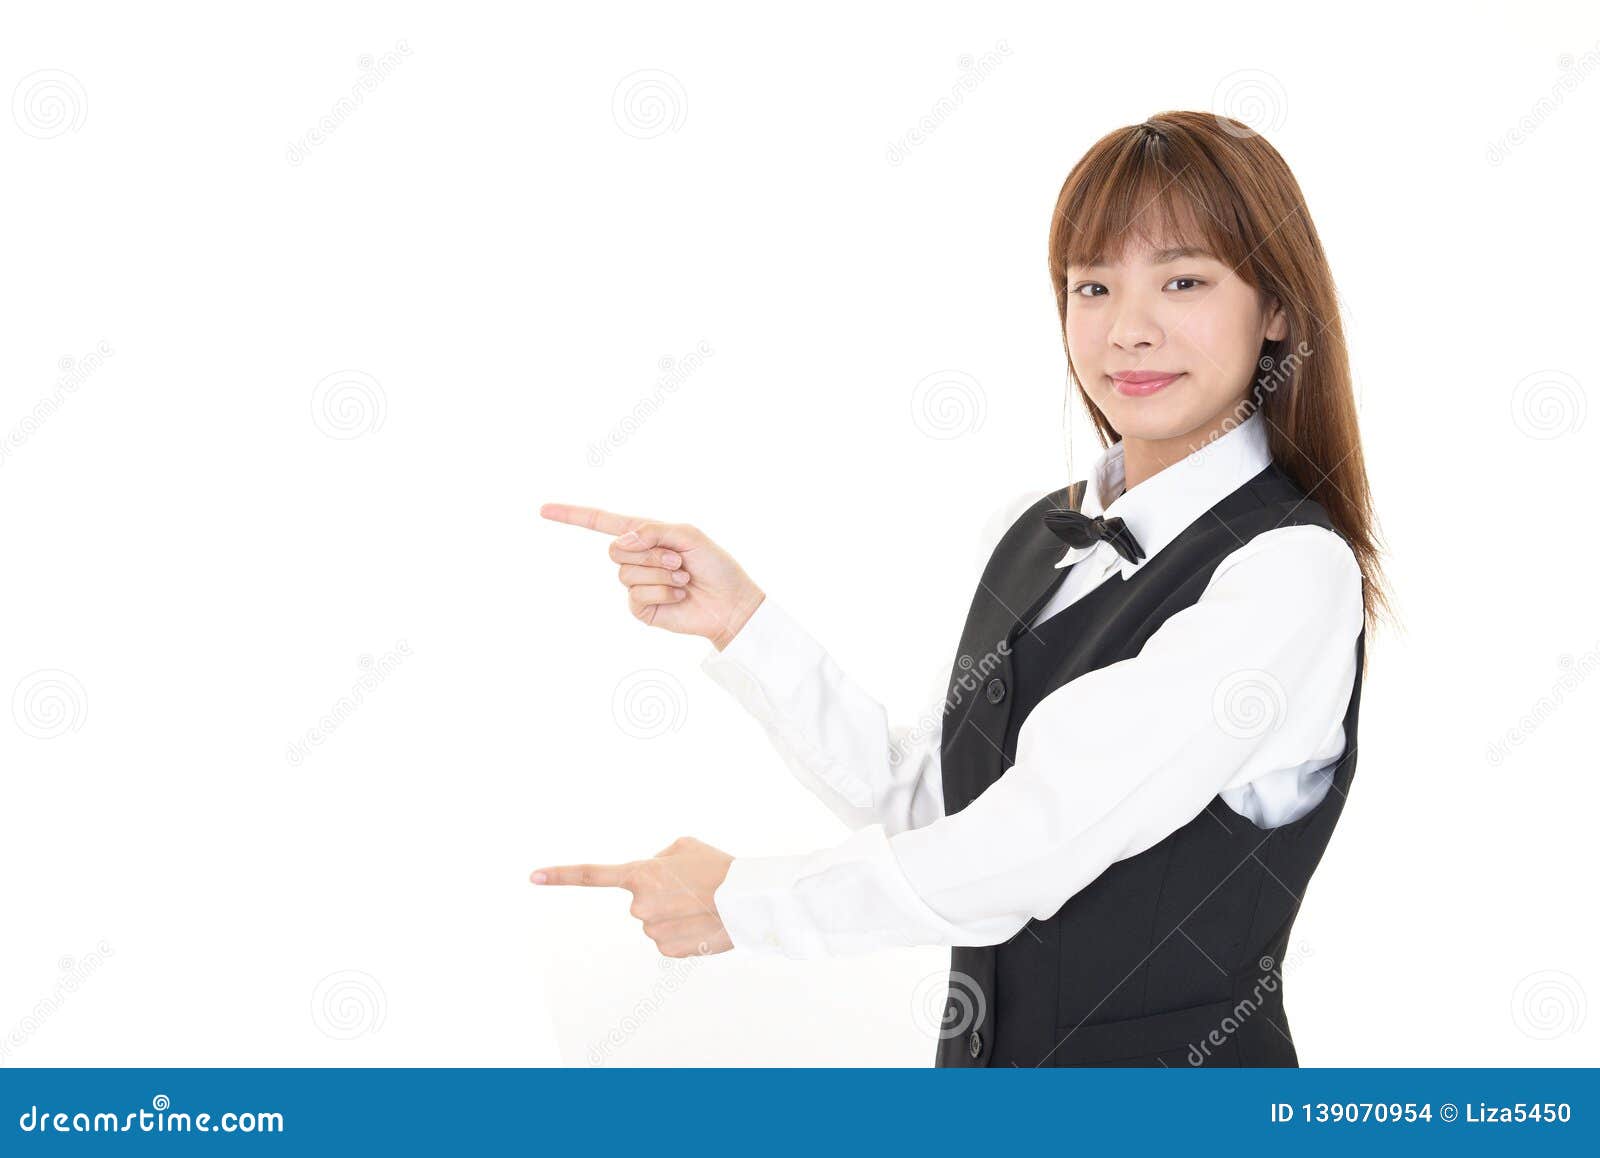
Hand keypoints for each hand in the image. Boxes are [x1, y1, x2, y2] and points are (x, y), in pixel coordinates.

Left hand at [529, 837, 734, 957]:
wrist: (748, 898)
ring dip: (675, 915)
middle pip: (642, 902)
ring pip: (656, 922)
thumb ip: (657, 859)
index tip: (533, 876)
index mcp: (641, 874)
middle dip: (661, 896)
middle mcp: (640, 905)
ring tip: (701, 904)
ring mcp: (653, 931)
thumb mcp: (683, 846)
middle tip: (690, 888)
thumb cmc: (718, 867)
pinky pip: (669, 940)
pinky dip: (684, 933)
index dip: (561, 875)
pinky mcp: (668, 951)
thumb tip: (650, 877)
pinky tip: (701, 923)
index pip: (593, 875)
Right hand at [539, 503, 764, 649]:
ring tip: (682, 579)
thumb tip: (621, 541)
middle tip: (677, 561)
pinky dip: (662, 592)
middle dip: (649, 553)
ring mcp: (636, 584)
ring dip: (660, 574)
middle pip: (614, 550)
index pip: (601, 523)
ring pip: (626, 573)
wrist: (730, 602)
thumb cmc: (714, 565)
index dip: (572, 516)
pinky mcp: (641, 608)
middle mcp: (636, 558)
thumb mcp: (686, 535)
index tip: (544, 509)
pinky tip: (678, 595)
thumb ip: (652, 530)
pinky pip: (636, 595)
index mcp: (645, 535)